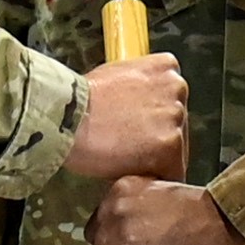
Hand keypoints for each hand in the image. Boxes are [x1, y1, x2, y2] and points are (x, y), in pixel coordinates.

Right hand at [63, 52, 188, 179]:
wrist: (66, 117)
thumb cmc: (79, 100)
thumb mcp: (116, 75)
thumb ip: (140, 87)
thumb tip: (143, 107)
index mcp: (166, 67)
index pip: (174, 98)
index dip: (155, 118)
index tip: (139, 127)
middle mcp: (177, 87)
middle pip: (178, 124)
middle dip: (158, 138)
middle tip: (128, 146)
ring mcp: (176, 116)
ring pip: (177, 149)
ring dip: (157, 159)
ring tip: (126, 160)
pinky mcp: (171, 145)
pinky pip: (173, 171)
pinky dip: (155, 177)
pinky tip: (133, 172)